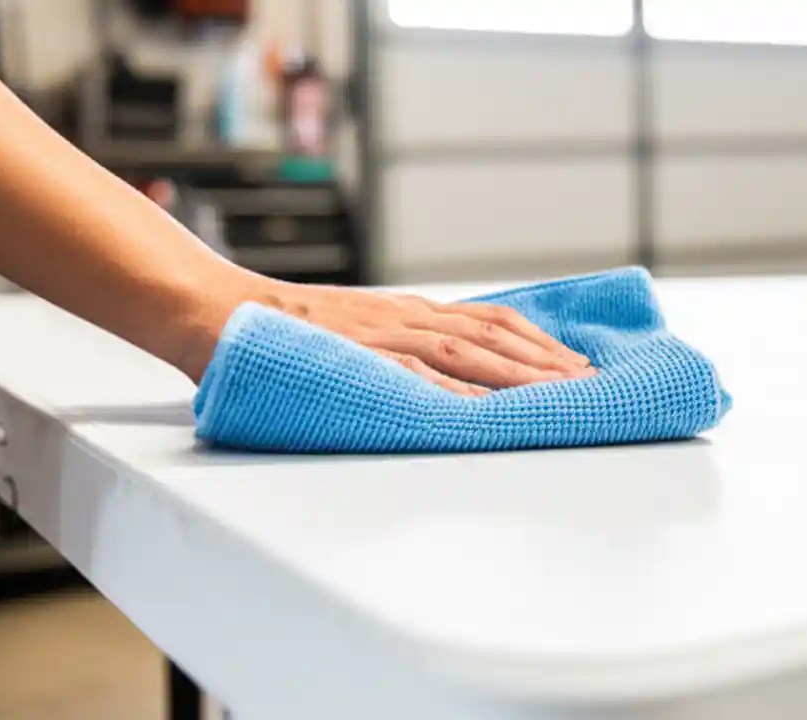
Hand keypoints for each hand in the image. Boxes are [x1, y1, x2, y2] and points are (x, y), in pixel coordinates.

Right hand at [177, 275, 593, 395]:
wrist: (214, 309)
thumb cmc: (283, 330)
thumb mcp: (353, 332)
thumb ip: (396, 348)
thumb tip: (443, 379)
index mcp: (406, 312)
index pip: (489, 321)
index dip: (538, 343)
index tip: (578, 364)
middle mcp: (402, 317)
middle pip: (491, 335)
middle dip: (546, 360)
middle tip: (592, 383)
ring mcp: (377, 334)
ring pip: (463, 351)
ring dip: (516, 373)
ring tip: (560, 393)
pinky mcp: (348, 356)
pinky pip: (407, 373)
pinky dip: (450, 390)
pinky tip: (483, 408)